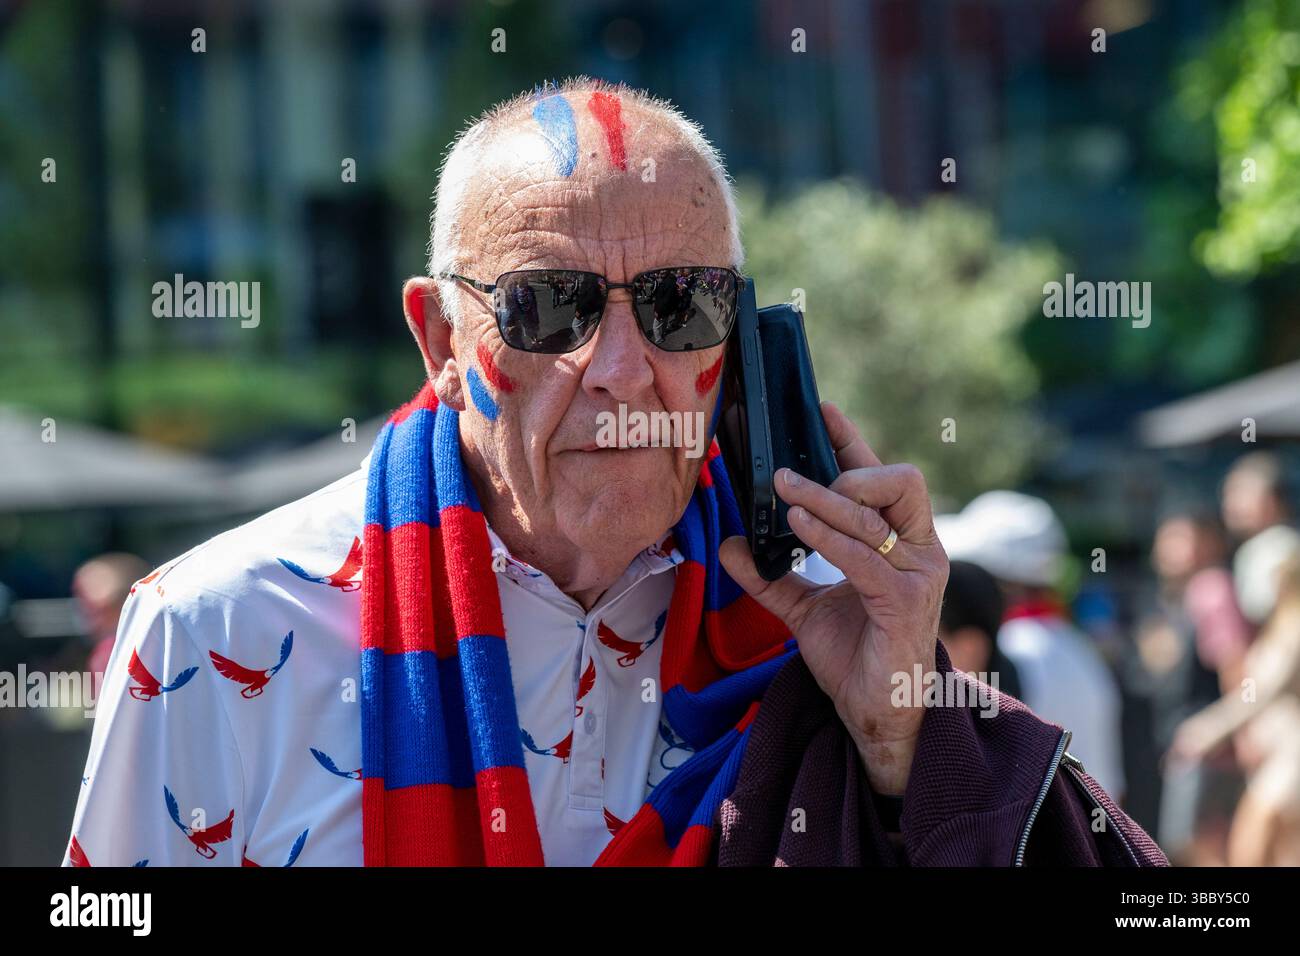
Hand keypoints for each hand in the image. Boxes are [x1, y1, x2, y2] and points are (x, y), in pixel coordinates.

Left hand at [719, 401, 948, 795]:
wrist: (877, 714)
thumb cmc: (855, 657)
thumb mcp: (803, 609)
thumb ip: (771, 576)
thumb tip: (730, 543)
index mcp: (902, 544)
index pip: (883, 478)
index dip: (852, 441)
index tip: (820, 410)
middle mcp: (920, 552)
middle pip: (901, 480)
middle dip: (847, 469)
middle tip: (791, 479)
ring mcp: (919, 576)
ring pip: (874, 517)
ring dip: (823, 499)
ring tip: (783, 492)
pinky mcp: (906, 604)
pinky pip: (865, 557)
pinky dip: (828, 538)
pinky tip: (797, 527)